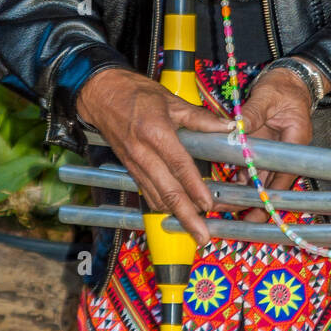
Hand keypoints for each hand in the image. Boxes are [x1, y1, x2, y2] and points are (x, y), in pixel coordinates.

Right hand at [77, 68, 230, 246]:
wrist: (101, 94)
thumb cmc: (137, 94)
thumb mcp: (172, 100)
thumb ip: (201, 118)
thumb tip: (229, 127)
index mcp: (157, 133)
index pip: (180, 166)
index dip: (195, 188)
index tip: (209, 205)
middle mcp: (144, 153)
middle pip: (168, 192)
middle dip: (187, 217)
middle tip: (202, 236)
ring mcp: (134, 164)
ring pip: (156, 197)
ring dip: (175, 216)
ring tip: (194, 230)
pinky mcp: (129, 169)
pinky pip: (147, 193)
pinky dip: (161, 206)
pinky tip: (174, 214)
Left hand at [233, 67, 315, 222]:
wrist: (288, 78)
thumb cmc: (283, 86)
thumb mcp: (267, 96)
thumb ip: (253, 112)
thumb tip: (237, 126)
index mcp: (296, 140)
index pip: (285, 173)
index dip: (273, 193)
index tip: (261, 207)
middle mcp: (287, 150)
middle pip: (274, 182)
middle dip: (259, 201)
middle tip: (244, 218)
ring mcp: (276, 150)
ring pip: (263, 178)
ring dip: (248, 192)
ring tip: (230, 207)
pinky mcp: (264, 146)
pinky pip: (254, 166)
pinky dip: (242, 177)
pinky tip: (229, 187)